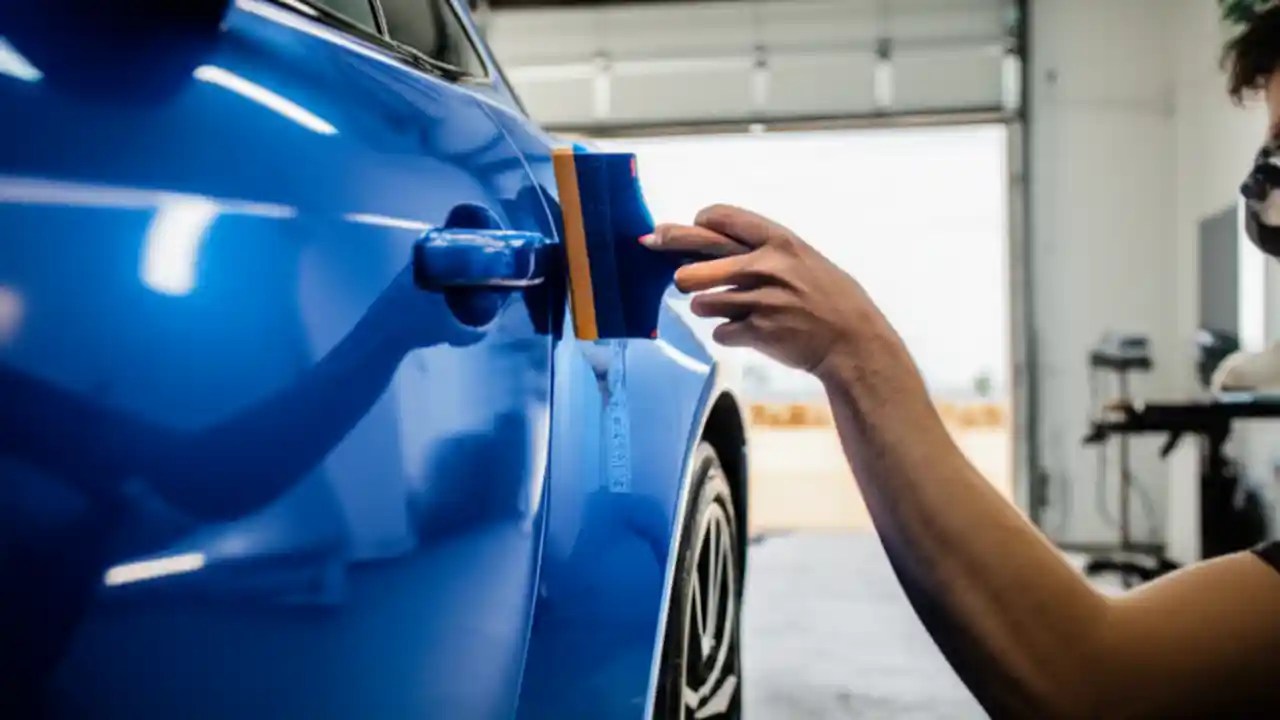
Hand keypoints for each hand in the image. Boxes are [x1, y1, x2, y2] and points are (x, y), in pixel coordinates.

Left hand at [642, 204, 883, 376]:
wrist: (853, 340)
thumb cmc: (827, 296)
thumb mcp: (801, 259)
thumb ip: (758, 250)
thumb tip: (708, 240)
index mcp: (778, 241)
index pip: (720, 218)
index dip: (694, 225)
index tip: (683, 231)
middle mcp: (765, 266)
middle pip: (695, 265)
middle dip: (682, 273)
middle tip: (680, 276)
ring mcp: (760, 301)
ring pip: (701, 303)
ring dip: (708, 308)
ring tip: (732, 309)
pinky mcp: (757, 332)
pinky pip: (720, 333)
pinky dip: (730, 335)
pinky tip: (752, 333)